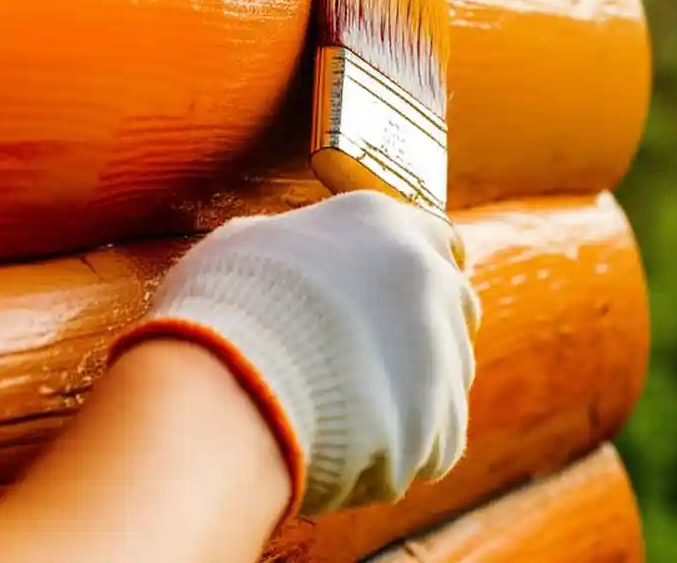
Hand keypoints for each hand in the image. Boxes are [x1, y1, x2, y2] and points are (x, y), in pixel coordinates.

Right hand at [115, 191, 479, 514]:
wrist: (228, 392)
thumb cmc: (221, 313)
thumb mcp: (246, 246)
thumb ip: (296, 244)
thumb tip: (295, 256)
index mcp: (386, 224)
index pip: (436, 237)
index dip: (416, 268)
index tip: (398, 292)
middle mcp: (430, 278)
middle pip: (455, 305)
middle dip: (424, 332)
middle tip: (373, 360)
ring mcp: (444, 350)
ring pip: (448, 375)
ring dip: (411, 393)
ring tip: (346, 415)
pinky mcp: (442, 422)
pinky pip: (438, 438)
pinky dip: (404, 449)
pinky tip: (355, 453)